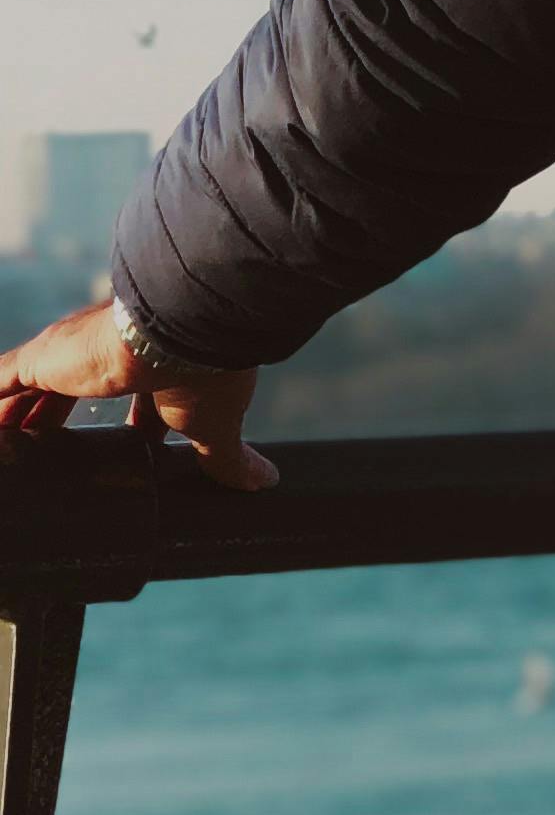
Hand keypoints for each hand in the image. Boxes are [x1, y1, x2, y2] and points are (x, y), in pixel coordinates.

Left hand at [0, 304, 275, 490]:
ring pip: (31, 388)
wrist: (182, 331)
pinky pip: (1, 380)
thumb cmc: (205, 372)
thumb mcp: (215, 425)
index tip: (110, 448)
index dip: (115, 423)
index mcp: (150, 369)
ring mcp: (70, 356)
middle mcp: (107, 355)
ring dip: (17, 417)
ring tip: (8, 446)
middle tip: (43, 447)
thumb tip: (267, 483)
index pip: (129, 399)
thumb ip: (229, 458)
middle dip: (54, 419)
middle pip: (71, 392)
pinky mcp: (42, 359)